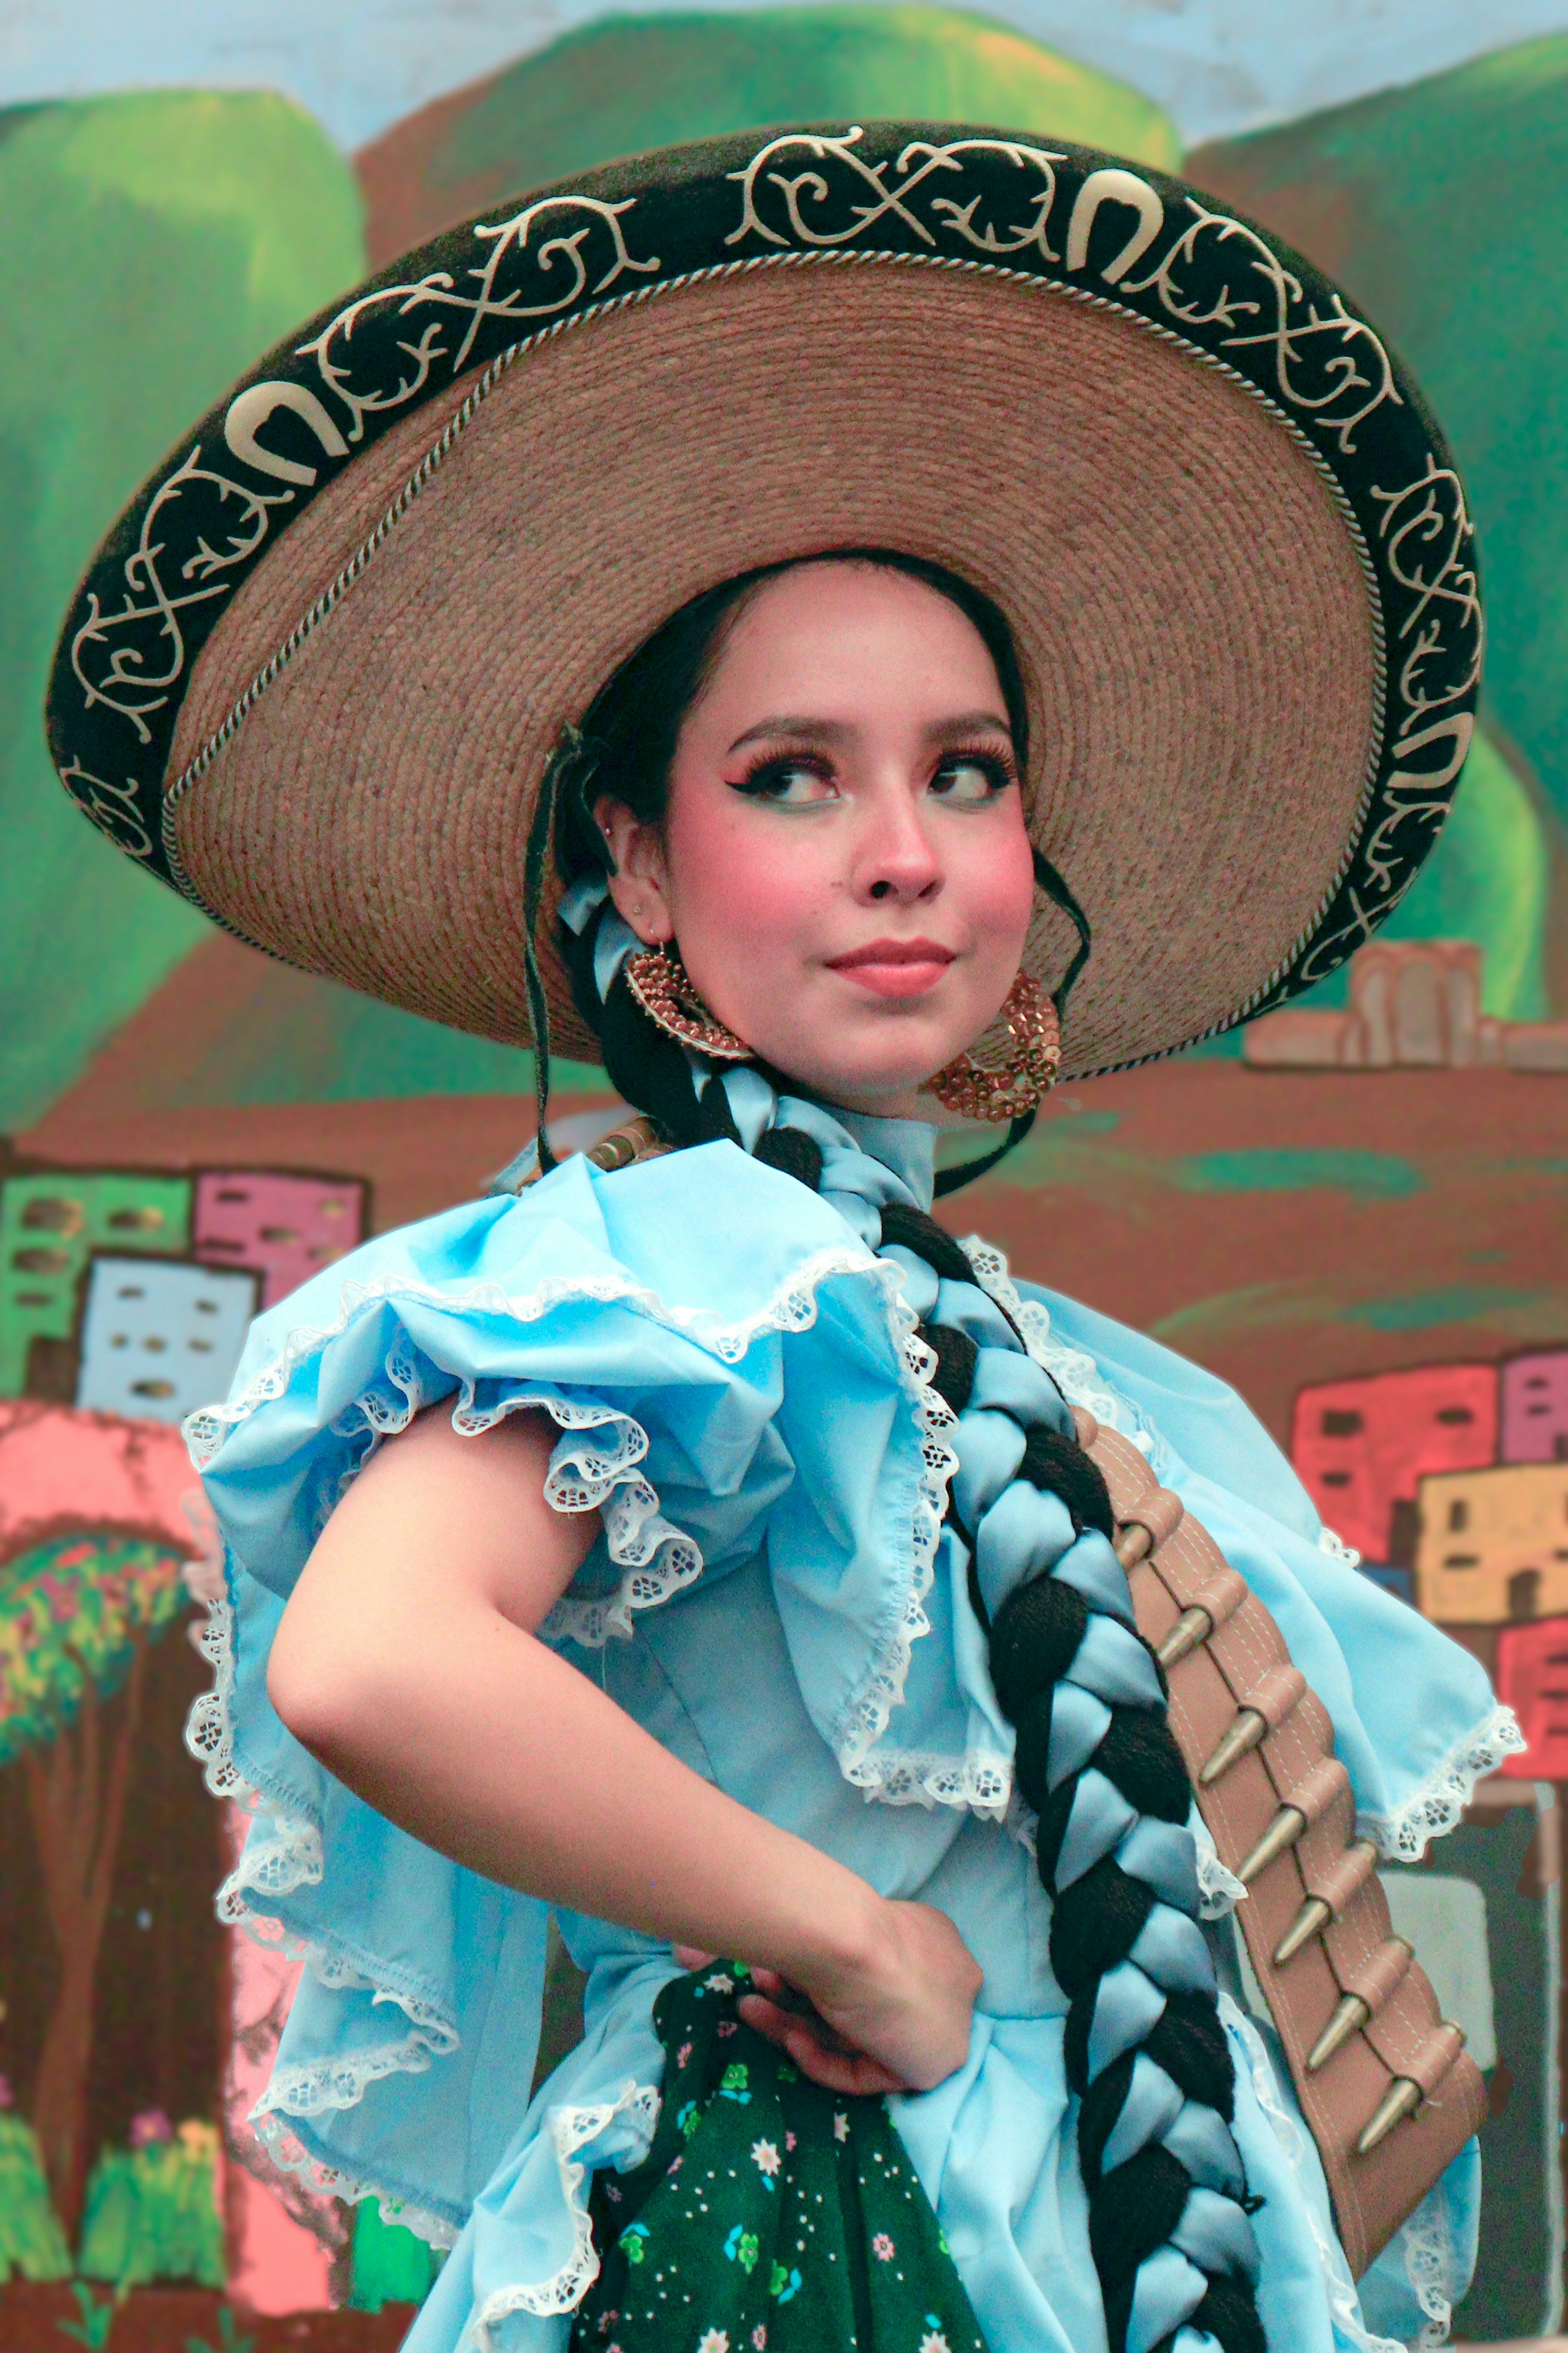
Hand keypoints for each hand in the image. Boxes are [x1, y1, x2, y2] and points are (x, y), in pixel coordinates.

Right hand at [674, 1900, 981, 2096]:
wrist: (849, 1938)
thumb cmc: (829, 1915)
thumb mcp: (812, 1919)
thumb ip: (791, 1944)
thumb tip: (696, 1951)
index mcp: (928, 1932)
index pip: (878, 1970)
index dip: (823, 1977)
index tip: (777, 1970)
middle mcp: (944, 1973)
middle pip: (866, 2005)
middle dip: (804, 2000)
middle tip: (757, 1987)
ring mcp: (946, 2019)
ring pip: (859, 2035)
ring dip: (797, 2022)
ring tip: (751, 2004)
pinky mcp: (935, 2063)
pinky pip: (868, 2071)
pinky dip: (822, 2057)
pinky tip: (788, 2036)